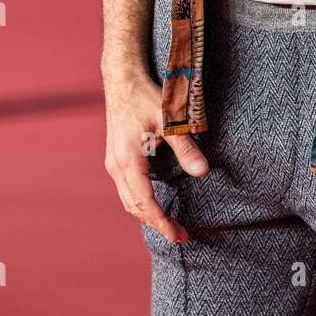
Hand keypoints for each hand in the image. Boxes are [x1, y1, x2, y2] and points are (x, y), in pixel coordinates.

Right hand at [103, 70, 208, 243]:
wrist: (122, 79)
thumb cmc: (145, 96)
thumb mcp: (169, 120)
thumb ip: (185, 147)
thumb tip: (203, 172)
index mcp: (128, 160)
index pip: (145, 202)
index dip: (161, 222)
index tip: (178, 236)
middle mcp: (116, 166)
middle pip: (134, 207)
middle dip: (156, 224)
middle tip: (181, 235)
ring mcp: (113, 162)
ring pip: (128, 200)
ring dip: (147, 215)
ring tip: (170, 224)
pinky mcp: (116, 158)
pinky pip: (127, 190)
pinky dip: (141, 202)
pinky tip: (156, 203)